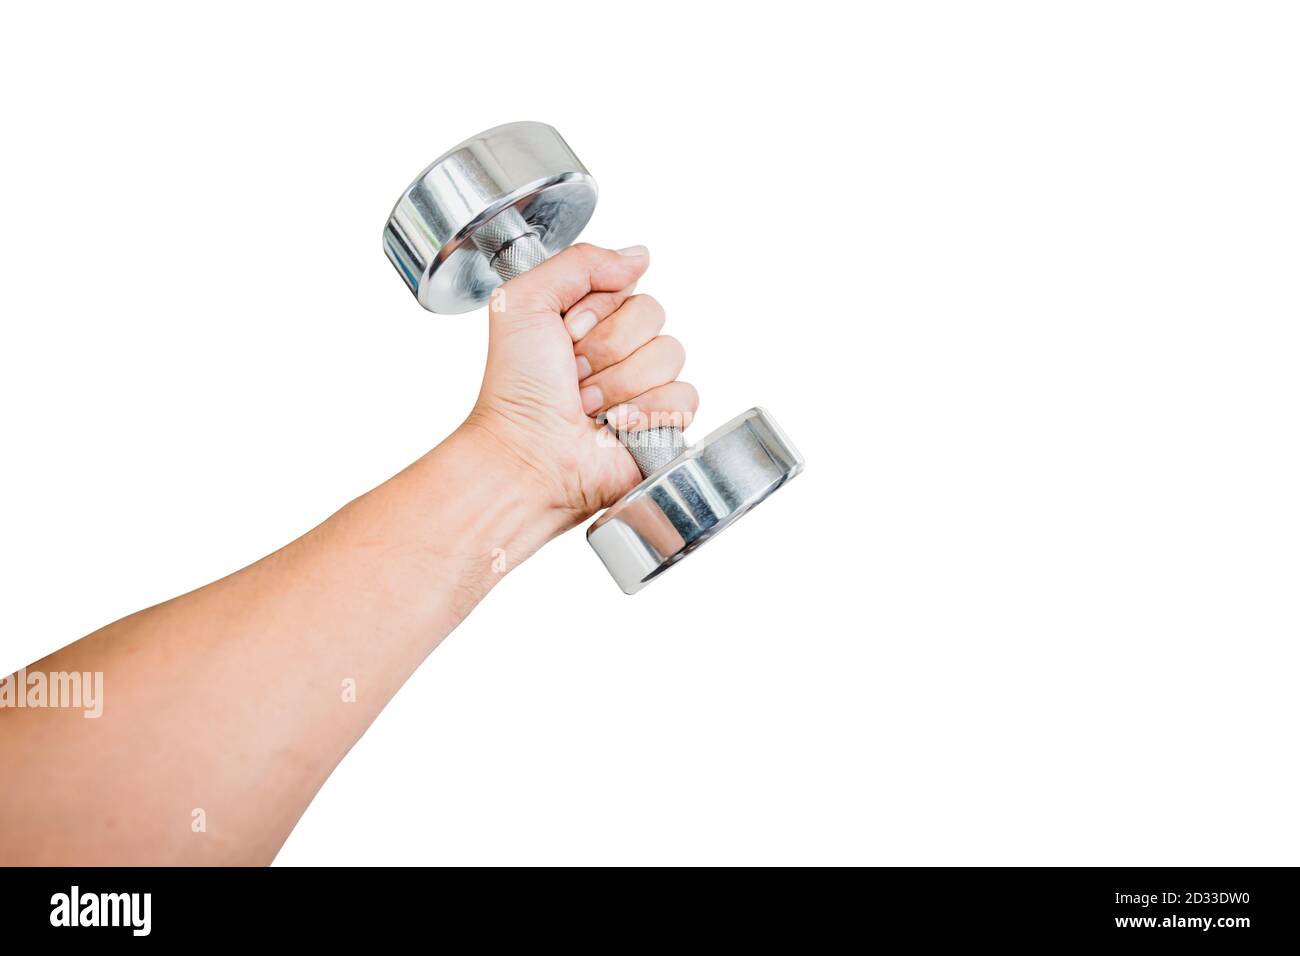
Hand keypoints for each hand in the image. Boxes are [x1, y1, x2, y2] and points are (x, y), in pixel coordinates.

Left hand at [462, 243, 697, 526]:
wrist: (528, 453)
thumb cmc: (517, 388)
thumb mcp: (525, 301)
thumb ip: (579, 262)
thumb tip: (639, 256)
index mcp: (590, 316)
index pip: (627, 284)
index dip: (596, 310)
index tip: (566, 335)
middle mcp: (619, 347)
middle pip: (652, 314)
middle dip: (607, 348)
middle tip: (573, 376)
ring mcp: (644, 384)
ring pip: (669, 354)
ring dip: (620, 384)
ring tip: (587, 406)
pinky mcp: (664, 421)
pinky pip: (685, 395)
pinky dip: (646, 411)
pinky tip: (616, 426)